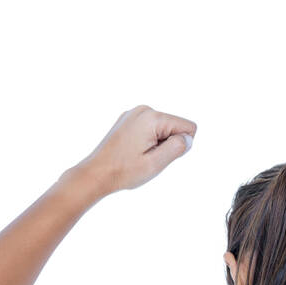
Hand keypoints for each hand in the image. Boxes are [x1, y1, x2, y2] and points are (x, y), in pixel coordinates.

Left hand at [74, 105, 196, 193]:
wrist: (96, 173)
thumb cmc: (124, 171)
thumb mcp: (156, 163)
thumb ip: (177, 147)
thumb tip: (188, 138)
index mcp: (152, 117)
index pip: (188, 127)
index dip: (181, 146)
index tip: (161, 156)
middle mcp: (144, 110)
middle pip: (175, 127)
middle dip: (168, 144)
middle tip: (148, 158)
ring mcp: (135, 114)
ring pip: (164, 129)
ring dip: (158, 144)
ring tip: (140, 155)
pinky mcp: (129, 120)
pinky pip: (152, 129)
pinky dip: (148, 141)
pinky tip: (134, 151)